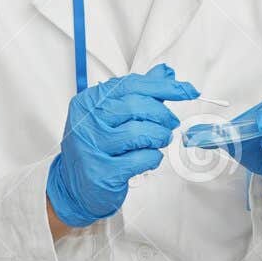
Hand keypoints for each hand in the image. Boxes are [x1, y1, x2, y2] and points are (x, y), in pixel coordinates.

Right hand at [46, 63, 197, 227]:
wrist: (75, 187)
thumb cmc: (97, 148)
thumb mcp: (111, 116)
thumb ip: (139, 93)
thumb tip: (165, 73)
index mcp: (89, 102)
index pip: (132, 84)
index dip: (164, 86)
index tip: (187, 90)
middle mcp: (87, 122)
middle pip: (137, 106)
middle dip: (162, 115)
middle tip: (170, 123)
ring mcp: (93, 147)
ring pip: (140, 132)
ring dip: (159, 137)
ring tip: (160, 140)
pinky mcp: (103, 172)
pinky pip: (141, 158)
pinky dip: (153, 157)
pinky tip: (148, 158)